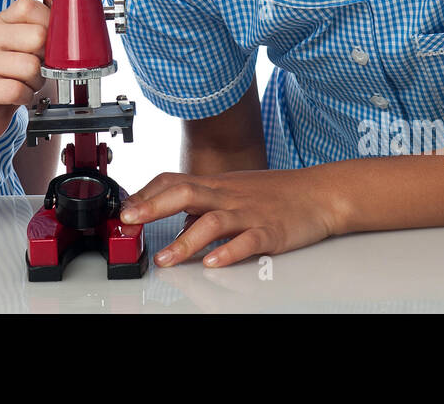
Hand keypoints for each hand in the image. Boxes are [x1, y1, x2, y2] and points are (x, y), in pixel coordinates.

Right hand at [0, 0, 52, 143]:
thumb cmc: (6, 74)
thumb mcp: (23, 43)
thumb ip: (40, 17)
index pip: (29, 6)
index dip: (49, 23)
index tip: (50, 41)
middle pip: (37, 36)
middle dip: (46, 58)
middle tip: (37, 67)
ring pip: (30, 66)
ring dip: (37, 81)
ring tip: (27, 83)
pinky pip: (17, 90)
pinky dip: (25, 97)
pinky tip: (19, 96)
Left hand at [118, 168, 339, 267]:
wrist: (319, 192)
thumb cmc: (274, 192)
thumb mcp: (231, 190)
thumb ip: (200, 202)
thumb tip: (170, 217)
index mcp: (215, 185)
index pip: (173, 181)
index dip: (146, 193)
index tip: (124, 209)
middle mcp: (227, 196)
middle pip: (185, 193)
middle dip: (154, 206)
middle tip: (130, 221)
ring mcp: (249, 213)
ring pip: (213, 221)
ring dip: (185, 241)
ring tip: (166, 258)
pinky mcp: (271, 232)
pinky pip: (248, 241)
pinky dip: (230, 252)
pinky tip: (214, 263)